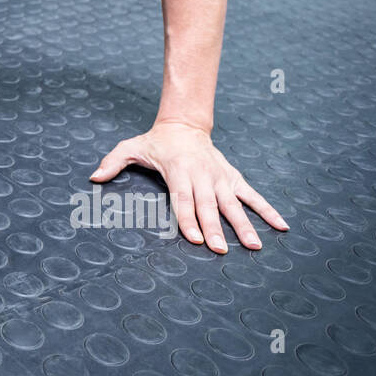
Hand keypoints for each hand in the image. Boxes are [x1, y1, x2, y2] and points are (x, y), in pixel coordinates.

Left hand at [88, 118, 287, 252]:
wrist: (185, 125)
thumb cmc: (156, 142)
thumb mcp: (131, 147)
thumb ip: (112, 162)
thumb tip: (93, 177)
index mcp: (178, 171)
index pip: (183, 199)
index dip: (188, 219)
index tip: (195, 238)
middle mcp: (202, 176)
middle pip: (208, 206)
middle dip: (214, 229)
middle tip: (220, 250)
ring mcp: (220, 178)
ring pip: (233, 204)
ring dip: (243, 226)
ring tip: (254, 246)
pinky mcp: (233, 178)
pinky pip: (252, 195)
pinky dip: (267, 210)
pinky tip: (281, 226)